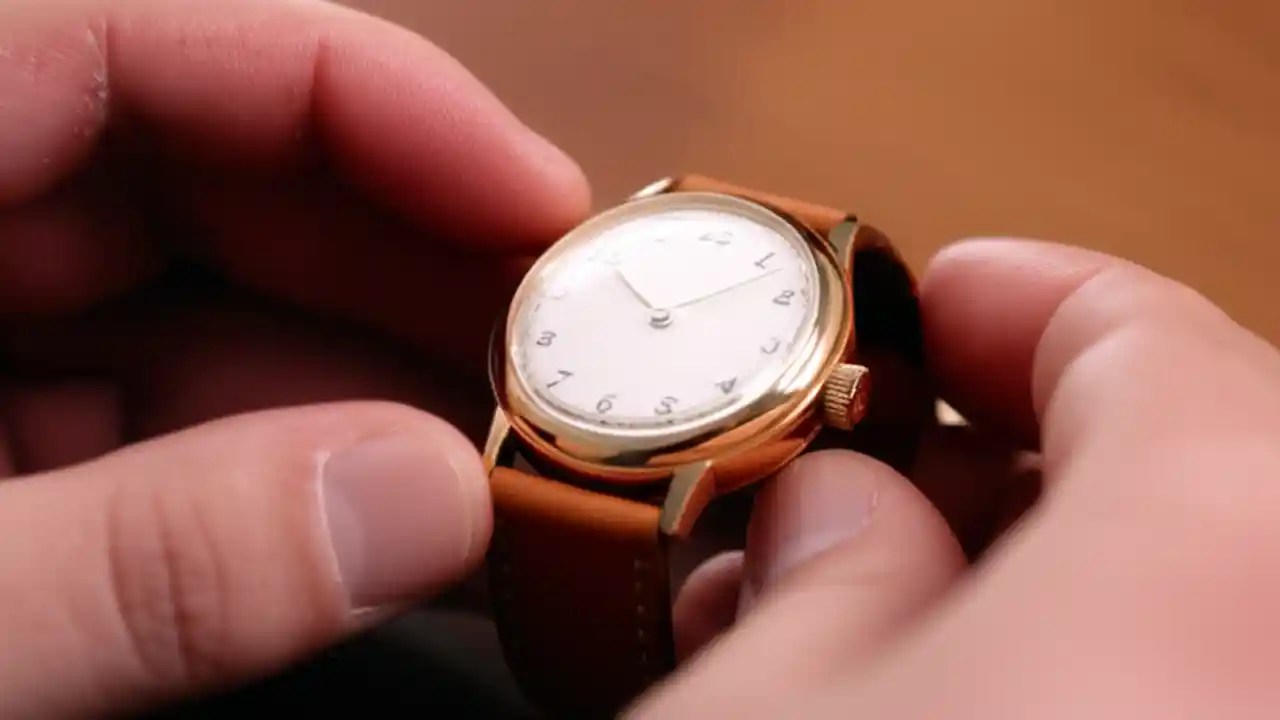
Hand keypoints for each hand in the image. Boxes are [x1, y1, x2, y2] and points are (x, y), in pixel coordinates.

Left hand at [0, 1, 587, 716]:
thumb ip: (124, 569)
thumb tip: (418, 507)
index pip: (147, 37)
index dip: (377, 99)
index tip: (539, 207)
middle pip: (206, 173)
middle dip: (402, 264)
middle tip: (558, 360)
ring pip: (199, 310)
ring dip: (363, 383)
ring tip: (508, 453)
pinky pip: (153, 419)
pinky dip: (278, 467)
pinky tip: (388, 515)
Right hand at [636, 239, 1279, 717]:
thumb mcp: (758, 714)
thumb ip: (822, 570)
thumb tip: (839, 516)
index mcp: (1216, 569)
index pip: (1154, 350)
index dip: (1025, 303)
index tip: (933, 301)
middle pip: (1183, 483)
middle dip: (994, 465)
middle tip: (857, 480)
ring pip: (1182, 610)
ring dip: (1010, 588)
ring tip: (839, 617)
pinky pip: (1175, 693)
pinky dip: (1064, 676)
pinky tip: (913, 693)